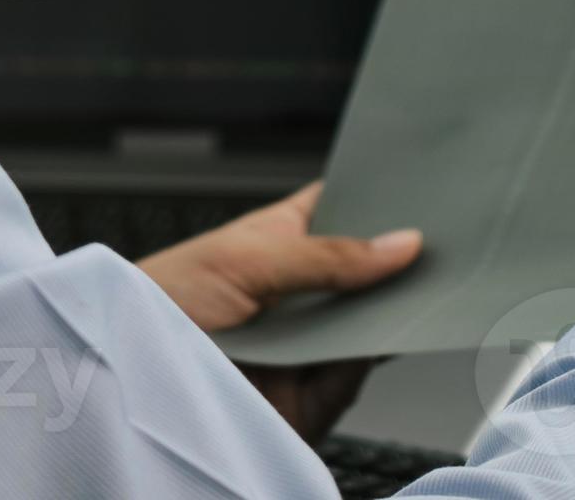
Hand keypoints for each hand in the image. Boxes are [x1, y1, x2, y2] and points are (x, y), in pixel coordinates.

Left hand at [137, 183, 423, 440]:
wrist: (123, 388)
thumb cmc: (156, 305)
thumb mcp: (243, 261)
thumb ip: (326, 255)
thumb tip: (402, 243)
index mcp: (279, 239)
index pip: (342, 207)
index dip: (380, 195)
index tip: (428, 179)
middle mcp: (300, 291)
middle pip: (370, 269)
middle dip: (406, 255)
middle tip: (451, 233)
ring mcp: (310, 343)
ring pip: (374, 319)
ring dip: (405, 303)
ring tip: (445, 275)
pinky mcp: (315, 395)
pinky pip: (364, 370)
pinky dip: (388, 351)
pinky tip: (411, 325)